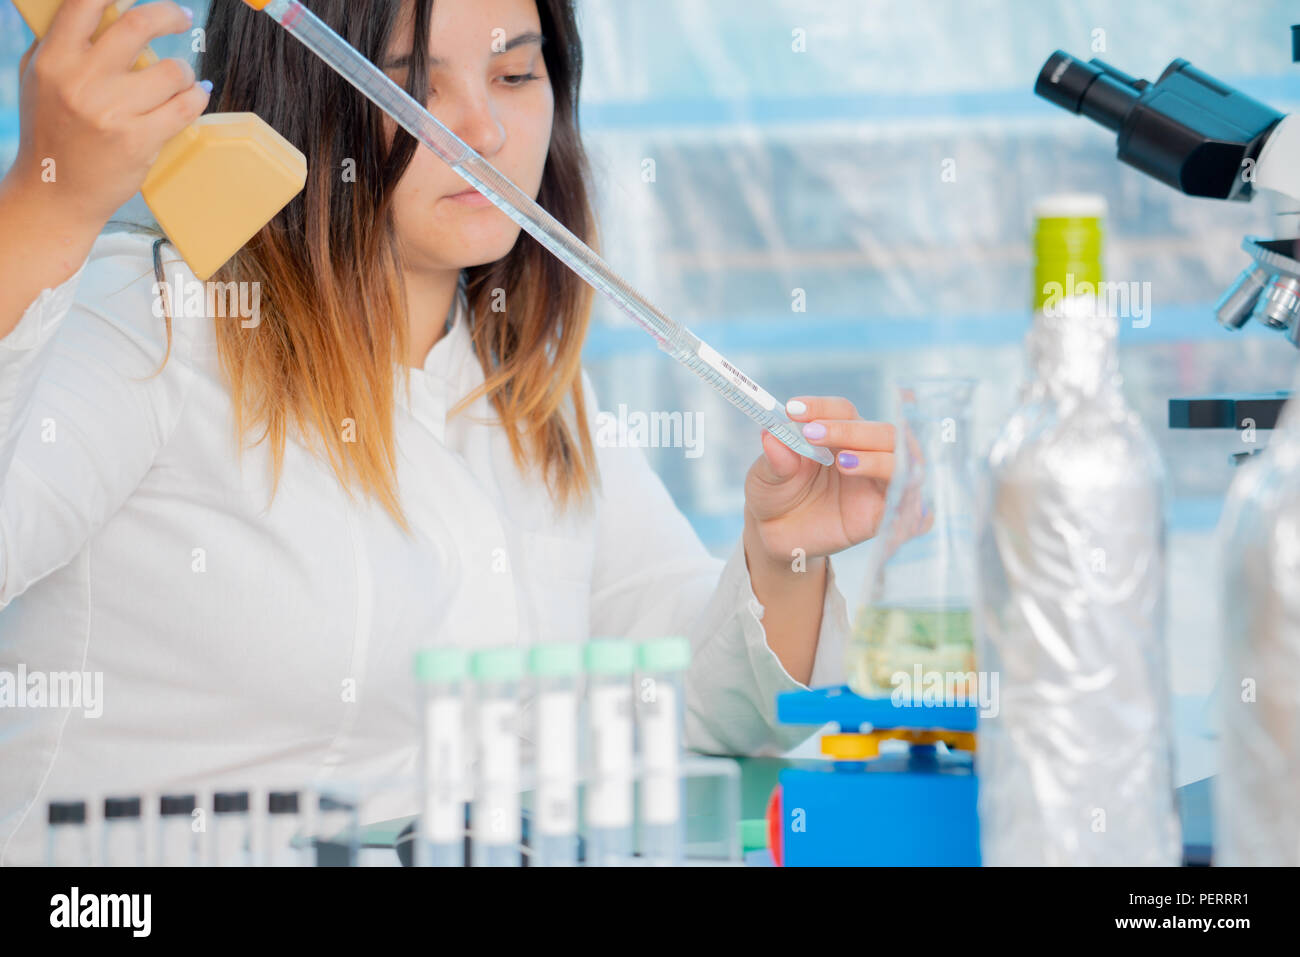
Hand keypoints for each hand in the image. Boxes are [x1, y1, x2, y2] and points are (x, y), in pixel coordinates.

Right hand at [7, 0, 209, 232]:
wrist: (55, 190)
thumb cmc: (51, 131)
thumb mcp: (39, 79)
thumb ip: (61, 44)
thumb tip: (100, 8)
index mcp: (54, 59)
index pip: (87, 3)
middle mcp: (82, 80)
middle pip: (139, 25)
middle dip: (169, 14)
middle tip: (182, 18)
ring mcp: (112, 111)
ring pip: (171, 70)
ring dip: (185, 71)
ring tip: (183, 78)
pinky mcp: (139, 140)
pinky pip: (184, 106)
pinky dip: (197, 97)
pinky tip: (196, 96)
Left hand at [744, 395, 894, 569]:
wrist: (775, 535)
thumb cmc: (775, 495)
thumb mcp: (765, 477)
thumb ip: (774, 460)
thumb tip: (771, 437)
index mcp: (838, 434)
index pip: (843, 411)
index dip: (822, 408)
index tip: (793, 410)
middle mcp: (863, 453)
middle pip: (880, 431)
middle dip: (848, 430)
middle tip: (811, 434)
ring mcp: (876, 483)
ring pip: (898, 461)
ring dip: (874, 458)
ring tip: (841, 462)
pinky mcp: (882, 514)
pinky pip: (906, 503)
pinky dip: (906, 496)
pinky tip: (889, 496)